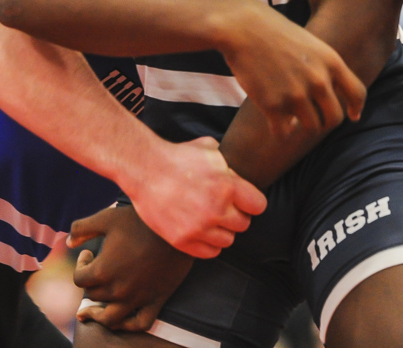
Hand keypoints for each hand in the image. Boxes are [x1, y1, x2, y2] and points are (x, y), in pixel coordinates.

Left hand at [70, 205, 192, 331]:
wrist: (176, 226)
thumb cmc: (140, 220)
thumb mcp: (107, 217)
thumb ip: (82, 228)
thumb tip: (68, 242)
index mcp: (103, 270)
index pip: (80, 278)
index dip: (80, 265)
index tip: (88, 253)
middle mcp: (118, 289)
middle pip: (94, 295)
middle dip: (91, 282)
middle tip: (96, 270)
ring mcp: (137, 298)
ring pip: (110, 318)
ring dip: (98, 315)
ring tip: (90, 312)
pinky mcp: (156, 300)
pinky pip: (140, 323)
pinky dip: (128, 325)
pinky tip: (121, 319)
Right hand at [127, 137, 265, 258]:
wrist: (144, 168)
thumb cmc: (177, 156)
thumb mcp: (210, 150)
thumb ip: (228, 164)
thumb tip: (238, 171)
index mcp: (228, 187)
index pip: (258, 206)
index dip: (252, 202)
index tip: (244, 200)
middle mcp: (216, 210)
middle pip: (243, 224)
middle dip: (236, 215)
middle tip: (224, 207)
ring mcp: (199, 228)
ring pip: (228, 240)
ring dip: (222, 230)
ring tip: (211, 219)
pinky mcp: (182, 240)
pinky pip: (209, 252)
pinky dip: (208, 244)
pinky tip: (202, 231)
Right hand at [222, 16, 365, 139]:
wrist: (243, 28)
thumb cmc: (274, 32)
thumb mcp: (310, 43)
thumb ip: (324, 66)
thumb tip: (330, 93)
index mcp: (331, 62)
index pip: (358, 93)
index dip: (356, 108)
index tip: (352, 116)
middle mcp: (319, 80)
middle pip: (335, 118)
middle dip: (324, 121)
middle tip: (312, 118)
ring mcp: (296, 94)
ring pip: (311, 128)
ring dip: (302, 127)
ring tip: (291, 119)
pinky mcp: (273, 105)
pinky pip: (285, 134)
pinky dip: (282, 133)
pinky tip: (276, 124)